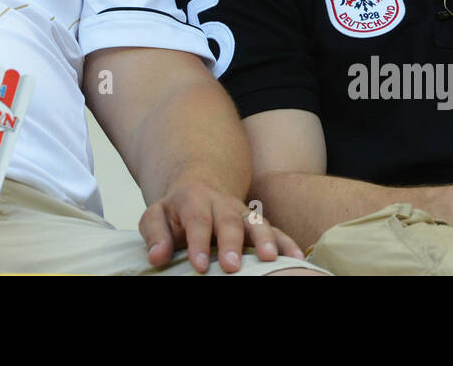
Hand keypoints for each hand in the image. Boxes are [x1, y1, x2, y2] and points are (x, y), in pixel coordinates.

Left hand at [138, 175, 304, 272]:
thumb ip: (155, 234)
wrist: (200, 185)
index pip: (197, 221)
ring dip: (266, 240)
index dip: (198, 243)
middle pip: (229, 222)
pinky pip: (276, 230)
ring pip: (257, 223)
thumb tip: (157, 257)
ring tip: (271, 259)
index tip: (199, 266)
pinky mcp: (258, 223)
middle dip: (232, 243)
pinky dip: (288, 242)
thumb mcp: (156, 215)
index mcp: (194, 200)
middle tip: (232, 267)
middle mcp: (222, 204)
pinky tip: (297, 257)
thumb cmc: (177, 210)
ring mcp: (243, 213)